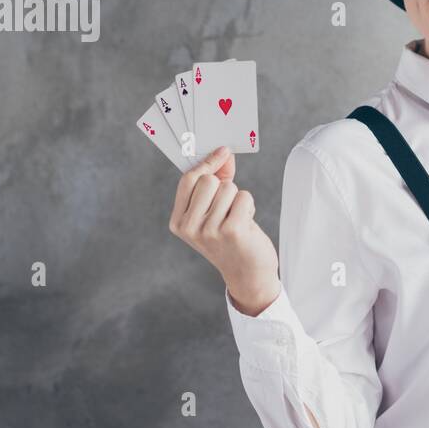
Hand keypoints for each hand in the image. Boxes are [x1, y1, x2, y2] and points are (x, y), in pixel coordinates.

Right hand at [168, 146, 281, 315]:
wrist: (248, 275)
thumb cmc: (231, 239)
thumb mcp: (215, 212)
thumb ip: (216, 181)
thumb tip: (224, 153)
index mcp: (178, 222)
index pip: (188, 180)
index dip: (207, 163)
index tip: (223, 152)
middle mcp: (189, 227)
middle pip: (209, 180)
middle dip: (226, 187)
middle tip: (230, 208)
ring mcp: (209, 230)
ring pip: (229, 188)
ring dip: (239, 200)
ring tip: (238, 219)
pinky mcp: (231, 231)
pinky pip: (244, 197)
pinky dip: (250, 206)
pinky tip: (247, 224)